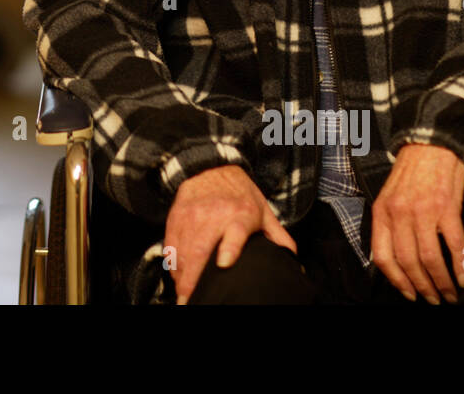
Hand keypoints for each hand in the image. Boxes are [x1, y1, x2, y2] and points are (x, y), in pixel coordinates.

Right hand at [164, 164, 295, 304]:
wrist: (211, 165)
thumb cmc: (239, 192)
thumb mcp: (262, 210)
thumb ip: (277, 235)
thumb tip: (292, 258)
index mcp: (240, 214)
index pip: (234, 232)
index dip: (229, 248)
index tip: (225, 264)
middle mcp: (214, 215)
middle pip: (201, 248)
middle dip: (193, 277)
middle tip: (190, 298)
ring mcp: (192, 215)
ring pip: (183, 250)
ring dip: (181, 274)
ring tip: (182, 292)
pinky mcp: (177, 216)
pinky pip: (171, 243)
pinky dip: (172, 262)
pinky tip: (176, 274)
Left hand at [370, 143, 463, 303]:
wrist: (432, 144)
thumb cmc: (412, 173)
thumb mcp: (390, 197)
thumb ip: (390, 225)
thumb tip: (396, 261)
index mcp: (382, 212)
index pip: (383, 257)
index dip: (397, 281)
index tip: (409, 294)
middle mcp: (399, 213)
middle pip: (408, 262)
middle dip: (422, 287)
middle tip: (434, 299)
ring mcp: (423, 210)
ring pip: (430, 258)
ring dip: (442, 282)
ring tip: (451, 294)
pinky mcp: (447, 207)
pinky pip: (455, 245)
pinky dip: (461, 266)